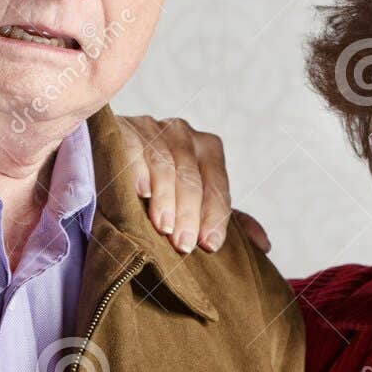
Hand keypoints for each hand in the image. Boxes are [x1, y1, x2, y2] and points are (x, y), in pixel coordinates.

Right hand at [116, 113, 269, 254]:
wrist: (106, 162)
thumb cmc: (157, 188)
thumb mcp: (194, 203)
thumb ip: (224, 218)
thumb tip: (264, 245)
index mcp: (206, 148)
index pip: (217, 183)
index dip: (215, 215)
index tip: (210, 245)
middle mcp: (182, 132)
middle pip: (191, 176)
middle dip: (189, 213)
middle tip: (184, 245)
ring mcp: (151, 127)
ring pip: (164, 164)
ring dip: (166, 198)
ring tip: (163, 227)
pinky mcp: (121, 128)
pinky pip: (133, 148)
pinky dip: (137, 170)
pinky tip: (139, 191)